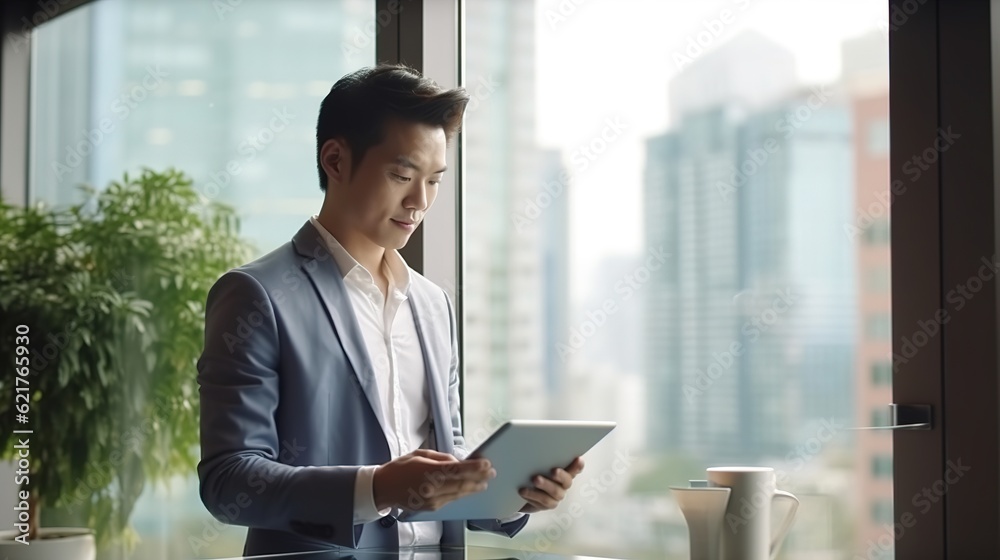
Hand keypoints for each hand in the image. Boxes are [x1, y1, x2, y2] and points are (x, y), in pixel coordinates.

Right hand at [373, 449, 494, 511]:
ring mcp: (432, 500)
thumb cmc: (401, 468)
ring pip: (458, 494)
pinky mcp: (431, 507)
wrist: (383, 488)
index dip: (474, 468)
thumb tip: (458, 463)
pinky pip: (451, 500)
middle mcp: (431, 488)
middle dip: (479, 478)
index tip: (487, 464)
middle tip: (491, 473)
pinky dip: (461, 494)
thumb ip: (441, 459)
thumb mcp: (421, 454)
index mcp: (427, 471)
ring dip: (473, 488)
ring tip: (484, 482)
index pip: (456, 470)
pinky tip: (469, 489)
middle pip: (461, 484)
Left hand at [518, 456, 584, 512]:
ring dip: (544, 485)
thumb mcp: (539, 465)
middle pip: (567, 481)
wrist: (524, 492)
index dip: (578, 465)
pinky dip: (532, 496)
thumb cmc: (534, 473)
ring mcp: (556, 496)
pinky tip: (524, 491)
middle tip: (553, 471)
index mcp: (565, 472)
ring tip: (534, 480)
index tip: (578, 459)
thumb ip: (543, 460)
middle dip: (560, 475)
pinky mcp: (547, 505)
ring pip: (554, 492)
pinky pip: (542, 502)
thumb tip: (538, 445)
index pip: (575, 469)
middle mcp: (563, 485)